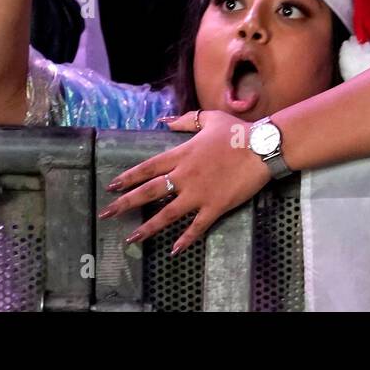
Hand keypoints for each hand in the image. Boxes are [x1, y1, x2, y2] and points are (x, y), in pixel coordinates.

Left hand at [98, 111, 270, 254]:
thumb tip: (165, 121)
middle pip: (150, 191)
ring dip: (148, 227)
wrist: (262, 148)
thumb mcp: (209, 119)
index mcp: (182, 154)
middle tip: (107, 214)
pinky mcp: (215, 207)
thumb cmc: (237, 132)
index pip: (148, 168)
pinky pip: (197, 226)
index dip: (128, 178)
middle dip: (126, 203)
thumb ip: (185, 121)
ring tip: (131, 238)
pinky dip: (185, 239)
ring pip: (167, 214)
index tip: (112, 187)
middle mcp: (185, 175)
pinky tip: (174, 249)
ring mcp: (199, 193)